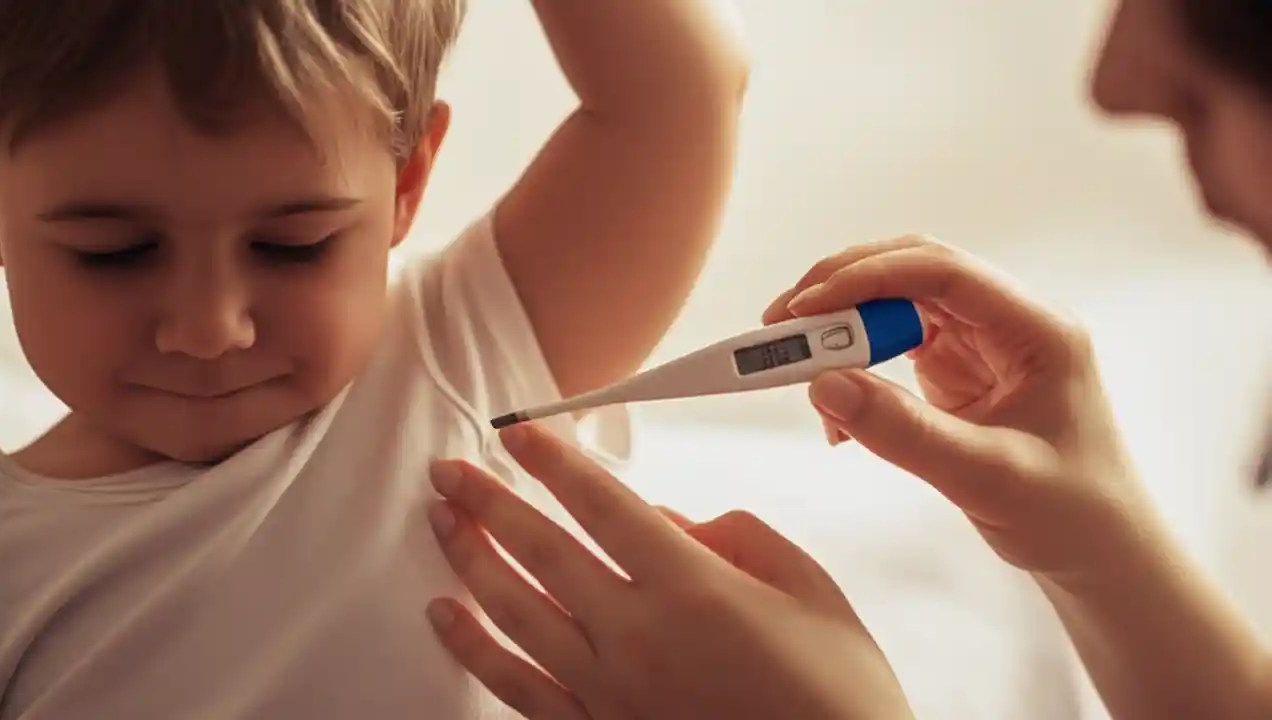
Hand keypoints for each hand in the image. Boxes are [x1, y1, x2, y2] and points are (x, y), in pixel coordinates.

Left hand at [426, 424, 912, 719]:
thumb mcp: (809, 589)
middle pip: (541, 551)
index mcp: (692, 588)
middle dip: (488, 502)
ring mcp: (609, 692)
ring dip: (469, 559)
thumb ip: (736, 536)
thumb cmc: (837, 694)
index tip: (518, 429)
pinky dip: (473, 648)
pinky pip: (517, 685)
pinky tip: (443, 615)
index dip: (553, 460)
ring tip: (440, 520)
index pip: (602, 503)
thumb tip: (666, 519)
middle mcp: (637, 636)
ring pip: (515, 612)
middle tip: (448, 469)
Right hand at [763, 234, 1148, 583]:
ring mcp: (982, 344)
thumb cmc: (1069, 513)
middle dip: (843, 288)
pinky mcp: (959, 371)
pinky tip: (837, 409)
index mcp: (1038, 330)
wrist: (1098, 552)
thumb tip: (824, 385)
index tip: (807, 305)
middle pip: (915, 270)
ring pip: (898, 304)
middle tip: (782, 321)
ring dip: (843, 325)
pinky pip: (893, 346)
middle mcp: (1009, 322)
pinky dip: (856, 367)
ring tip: (795, 359)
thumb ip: (904, 432)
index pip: (945, 273)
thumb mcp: (986, 477)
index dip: (870, 277)